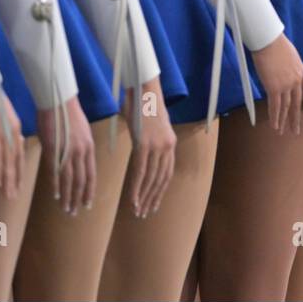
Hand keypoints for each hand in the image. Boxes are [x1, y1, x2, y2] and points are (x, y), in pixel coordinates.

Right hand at [0, 93, 23, 199]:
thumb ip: (0, 134)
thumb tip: (0, 147)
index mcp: (15, 129)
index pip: (18, 154)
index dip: (17, 171)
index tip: (15, 185)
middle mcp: (13, 132)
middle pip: (15, 160)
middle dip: (14, 179)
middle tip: (13, 196)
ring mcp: (5, 133)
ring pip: (8, 161)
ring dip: (7, 179)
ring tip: (7, 194)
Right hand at [38, 97, 94, 214]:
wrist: (58, 101)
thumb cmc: (68, 114)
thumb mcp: (82, 131)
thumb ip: (80, 148)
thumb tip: (77, 161)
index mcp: (89, 147)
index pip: (91, 175)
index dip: (89, 191)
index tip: (87, 204)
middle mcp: (81, 152)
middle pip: (81, 181)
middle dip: (79, 198)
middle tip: (75, 212)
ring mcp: (67, 151)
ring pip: (70, 180)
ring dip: (68, 196)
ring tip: (65, 208)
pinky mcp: (53, 150)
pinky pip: (55, 172)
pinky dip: (56, 185)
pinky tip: (55, 195)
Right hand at [121, 78, 175, 217]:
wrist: (144, 88)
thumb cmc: (144, 105)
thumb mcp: (150, 127)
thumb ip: (150, 142)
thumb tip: (143, 153)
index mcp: (170, 144)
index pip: (166, 174)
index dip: (159, 191)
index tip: (152, 203)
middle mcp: (167, 147)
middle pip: (161, 180)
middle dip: (152, 198)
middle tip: (144, 213)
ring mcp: (157, 146)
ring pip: (151, 179)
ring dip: (143, 197)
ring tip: (137, 211)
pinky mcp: (144, 144)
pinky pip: (141, 171)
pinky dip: (136, 187)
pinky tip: (132, 199)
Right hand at [250, 32, 302, 134]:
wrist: (268, 40)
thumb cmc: (276, 44)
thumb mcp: (290, 57)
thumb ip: (291, 70)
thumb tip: (285, 76)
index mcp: (302, 73)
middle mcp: (296, 81)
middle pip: (297, 104)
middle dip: (296, 119)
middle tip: (296, 132)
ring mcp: (286, 85)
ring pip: (286, 108)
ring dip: (284, 121)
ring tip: (282, 132)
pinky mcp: (274, 87)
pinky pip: (275, 106)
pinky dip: (274, 117)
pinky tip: (274, 125)